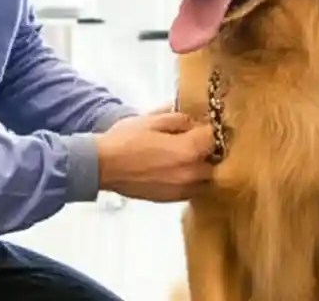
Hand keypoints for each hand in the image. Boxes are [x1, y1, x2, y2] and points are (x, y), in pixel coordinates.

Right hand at [95, 112, 214, 201]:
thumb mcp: (155, 119)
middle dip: (211, 149)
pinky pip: (194, 189)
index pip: (216, 137)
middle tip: (199, 139)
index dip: (213, 128)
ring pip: (208, 178)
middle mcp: (191, 173)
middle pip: (217, 160)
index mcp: (189, 150)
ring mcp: (183, 189)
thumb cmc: (126, 140)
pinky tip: (179, 169)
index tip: (208, 123)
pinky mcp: (172, 199)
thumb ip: (182, 120)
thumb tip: (198, 123)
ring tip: (189, 155)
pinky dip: (192, 179)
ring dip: (204, 166)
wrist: (102, 167)